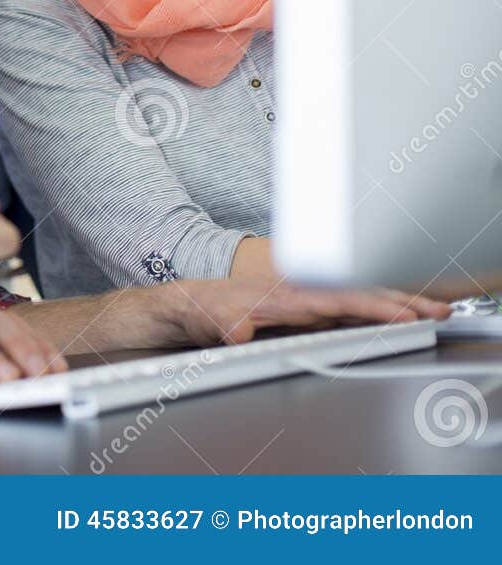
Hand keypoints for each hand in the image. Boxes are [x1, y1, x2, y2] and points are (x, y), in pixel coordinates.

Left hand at [149, 278, 452, 347]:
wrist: (185, 305)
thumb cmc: (200, 310)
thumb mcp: (206, 318)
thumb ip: (225, 324)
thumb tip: (239, 330)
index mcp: (283, 296)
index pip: (337, 301)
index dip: (372, 308)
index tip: (403, 315)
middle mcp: (298, 295)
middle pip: (357, 297)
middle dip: (399, 301)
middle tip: (438, 310)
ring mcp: (302, 303)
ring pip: (356, 302)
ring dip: (394, 305)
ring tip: (431, 310)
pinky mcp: (302, 312)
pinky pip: (345, 310)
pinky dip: (374, 311)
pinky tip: (396, 315)